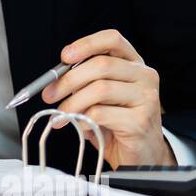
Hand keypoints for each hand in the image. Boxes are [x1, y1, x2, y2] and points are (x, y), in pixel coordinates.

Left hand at [40, 29, 172, 167]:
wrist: (142, 155)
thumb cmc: (118, 123)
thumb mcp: (102, 97)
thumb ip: (85, 82)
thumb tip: (54, 79)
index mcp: (134, 65)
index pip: (113, 40)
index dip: (86, 44)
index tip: (64, 56)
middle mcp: (145, 77)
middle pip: (101, 65)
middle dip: (68, 80)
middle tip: (49, 94)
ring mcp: (146, 99)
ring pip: (100, 89)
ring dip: (72, 103)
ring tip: (60, 115)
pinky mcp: (140, 121)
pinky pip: (101, 114)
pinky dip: (83, 119)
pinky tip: (80, 125)